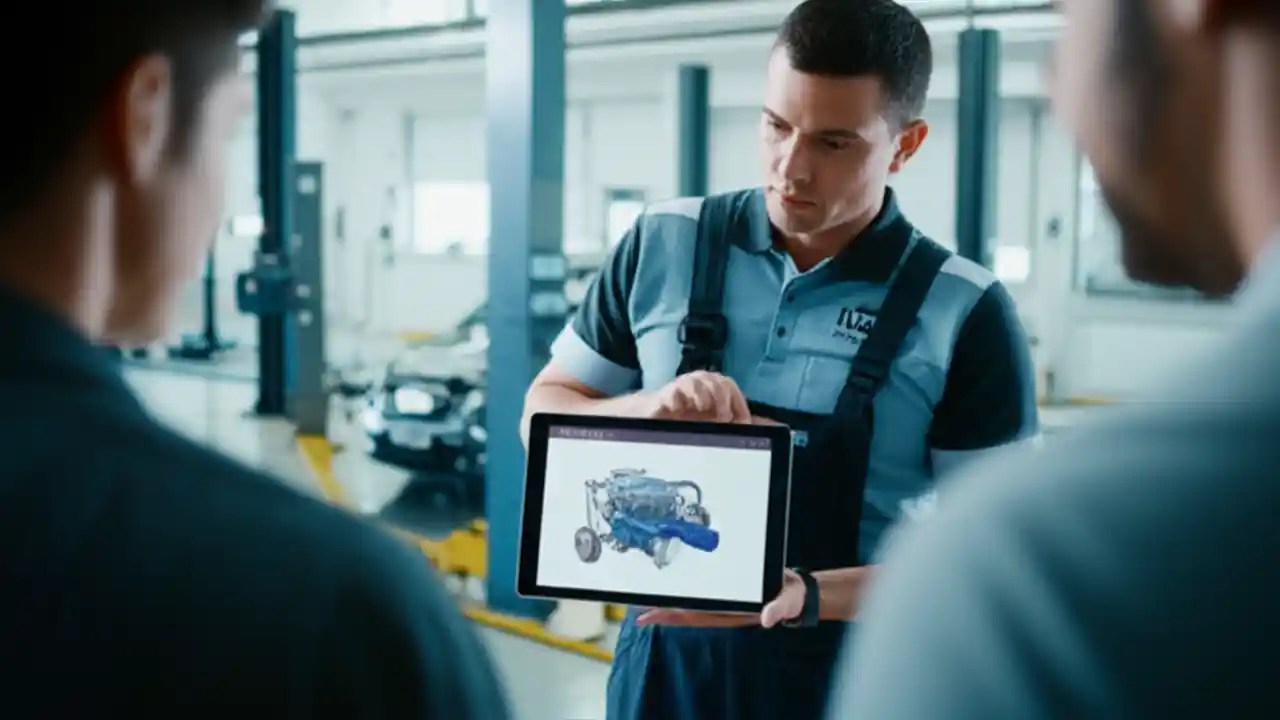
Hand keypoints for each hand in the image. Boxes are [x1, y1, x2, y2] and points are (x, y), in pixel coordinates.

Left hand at [633, 569, 806, 628]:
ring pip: (690, 606)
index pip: (695, 615)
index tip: (647, 616)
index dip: (671, 615)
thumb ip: (777, 609)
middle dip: (662, 612)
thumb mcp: (786, 601)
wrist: (795, 591)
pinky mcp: (726, 594)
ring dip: (669, 605)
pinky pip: (700, 597)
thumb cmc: (788, 596)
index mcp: (731, 613)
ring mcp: (722, 604)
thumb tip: (767, 619)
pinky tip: (673, 590)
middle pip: (686, 613)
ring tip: (646, 602)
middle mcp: (722, 610)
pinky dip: (684, 594)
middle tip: (636, 610)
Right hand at [645, 371, 750, 423]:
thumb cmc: (687, 415)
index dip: (738, 403)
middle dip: (722, 400)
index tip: (741, 421)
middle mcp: (698, 381)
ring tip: (702, 408)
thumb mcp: (712, 419)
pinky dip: (678, 402)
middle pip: (716, 382)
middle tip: (722, 418)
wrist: (655, 413)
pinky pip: (673, 394)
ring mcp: (681, 386)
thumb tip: (748, 427)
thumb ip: (728, 421)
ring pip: (695, 383)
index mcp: (712, 384)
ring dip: (702, 396)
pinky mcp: (665, 395)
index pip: (729, 386)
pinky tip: (679, 410)